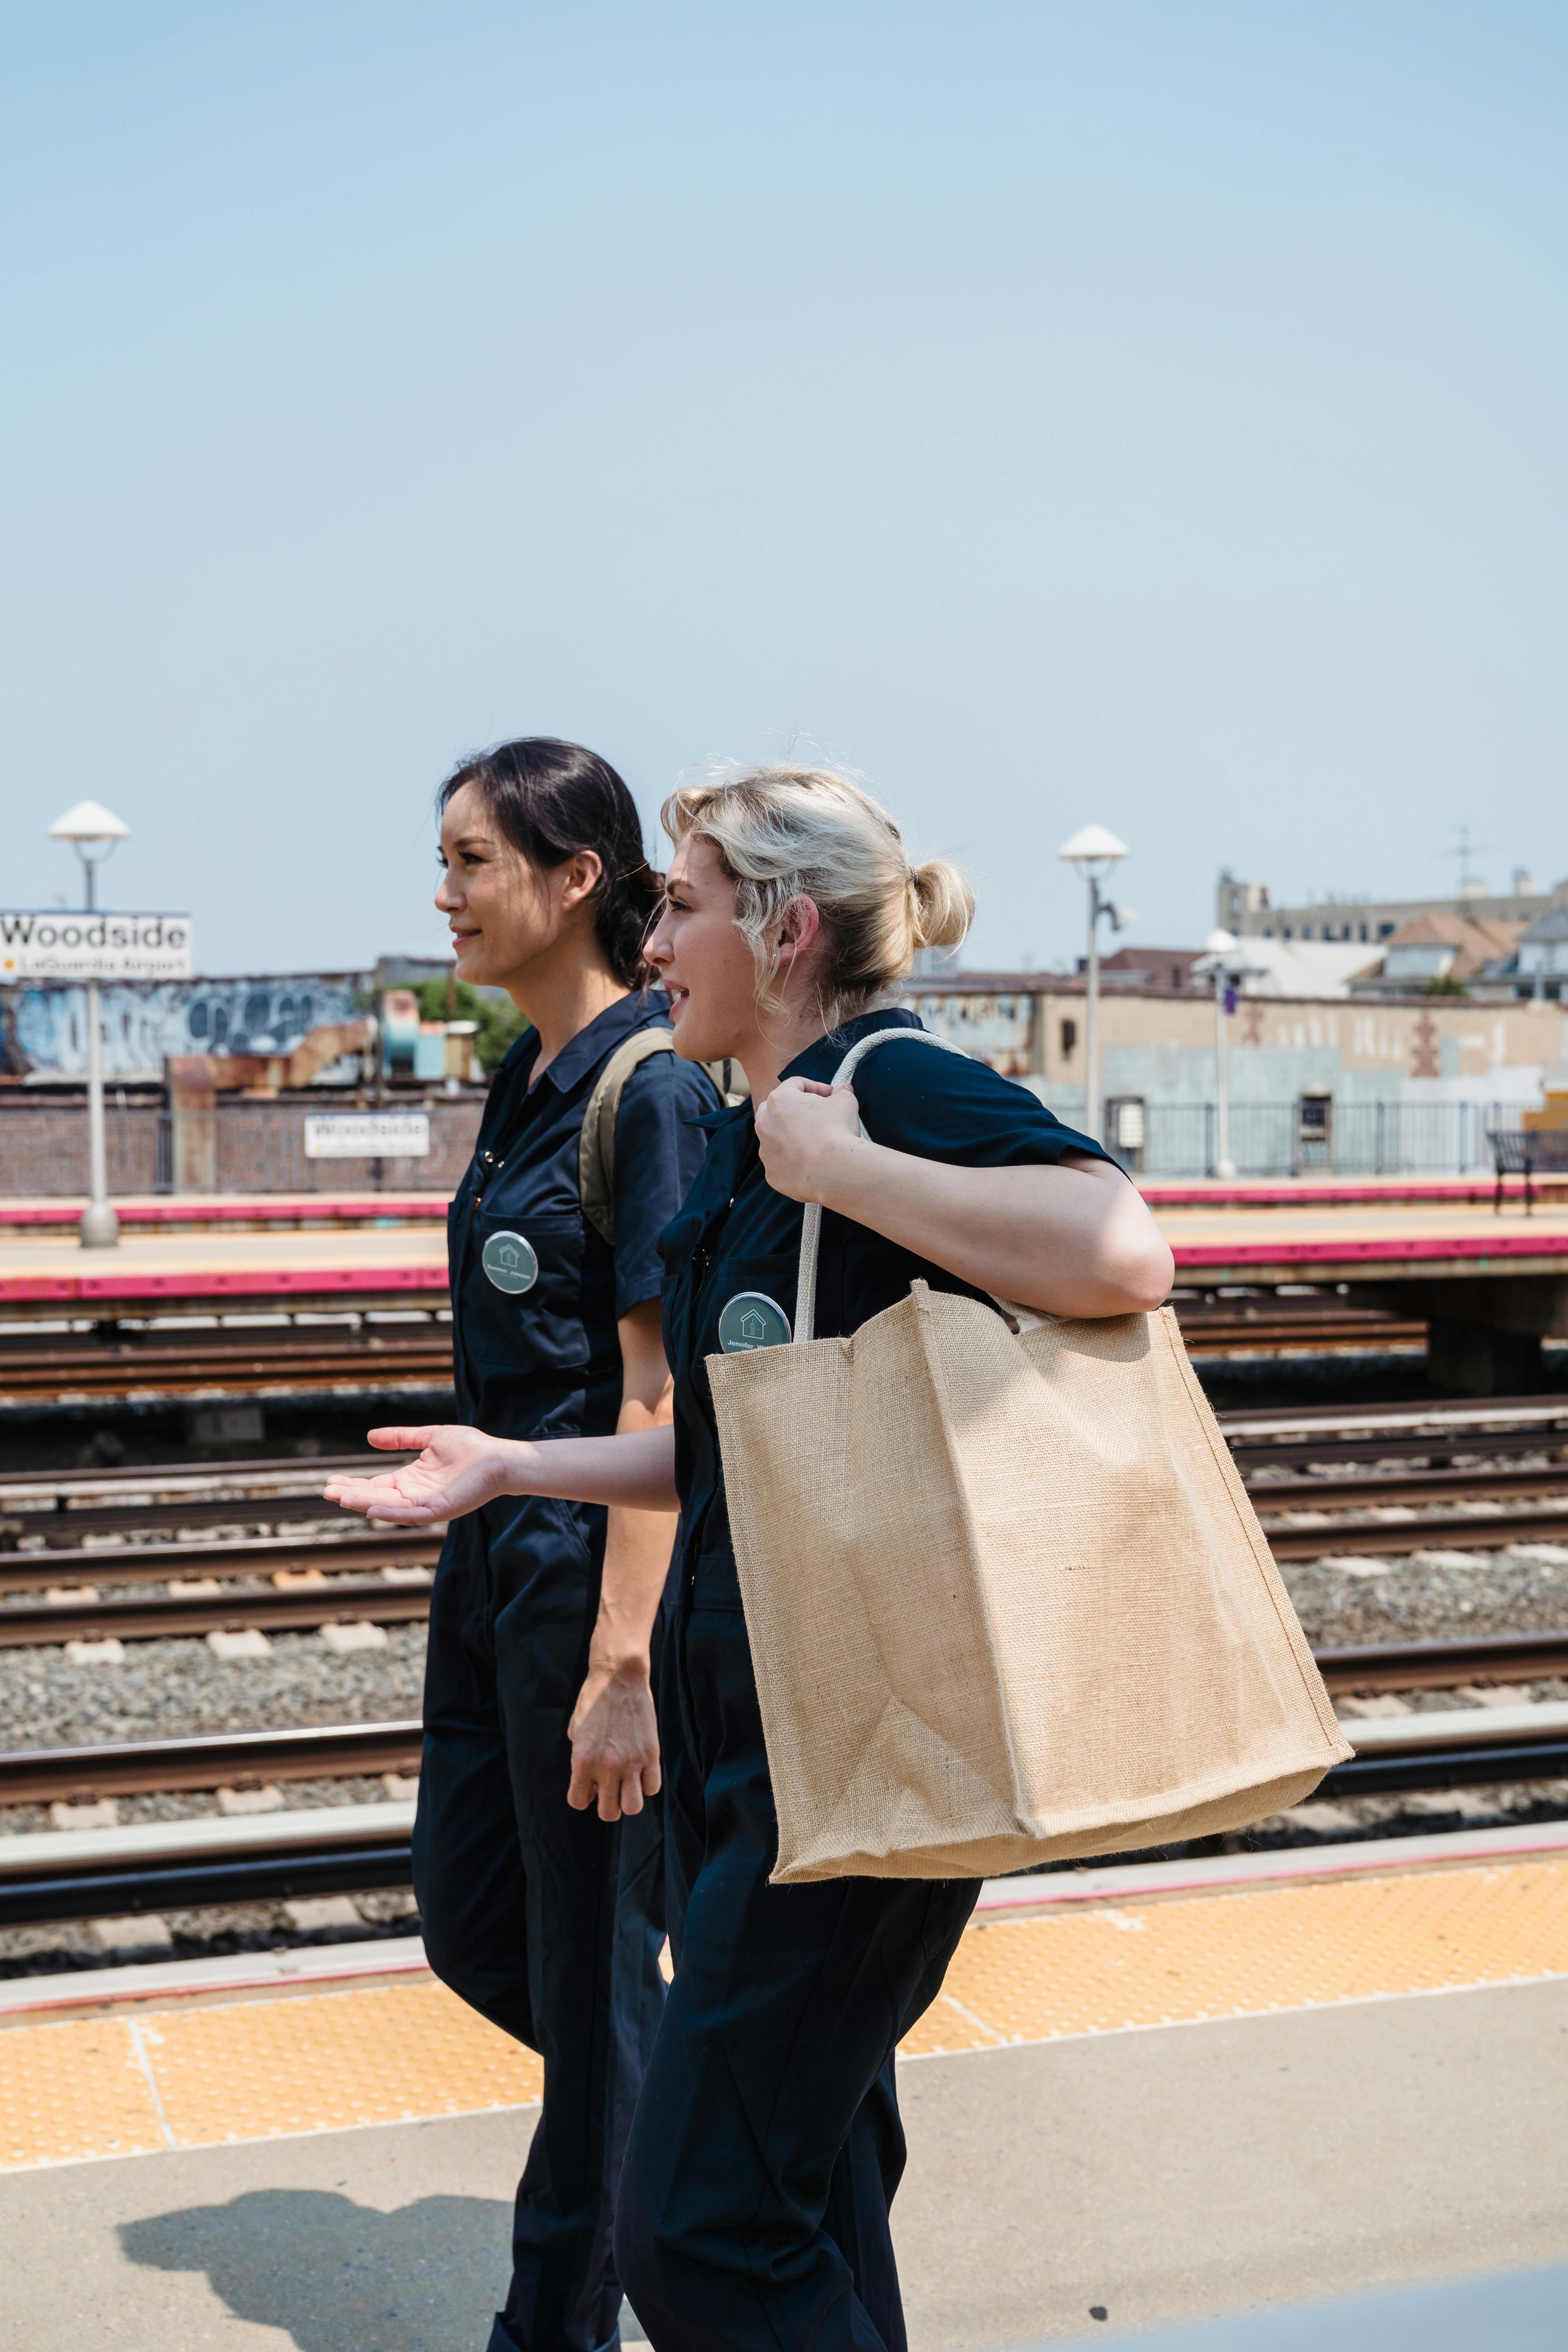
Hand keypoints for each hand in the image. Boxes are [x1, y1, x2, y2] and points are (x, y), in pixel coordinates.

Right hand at [323, 1424, 515, 1523]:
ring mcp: (427, 1504)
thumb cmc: (470, 1447)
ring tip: (341, 1498)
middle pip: (377, 1497)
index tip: (331, 1481)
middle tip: (327, 1491)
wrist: (500, 1457)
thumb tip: (370, 1437)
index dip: (354, 1484)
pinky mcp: (440, 1509)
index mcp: (412, 1479)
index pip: (376, 1484)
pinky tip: (372, 1508)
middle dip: (352, 1495)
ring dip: (364, 1503)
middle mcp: (415, 1495)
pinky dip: (391, 1512)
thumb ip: (402, 1438)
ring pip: (389, 1507)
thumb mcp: (429, 1437)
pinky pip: (411, 1514)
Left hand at [567, 1658, 661, 1820]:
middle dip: (608, 1805)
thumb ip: (580, 1764)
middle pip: (609, 1813)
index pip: (578, 1802)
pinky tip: (641, 1771)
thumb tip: (592, 1790)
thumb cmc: (593, 1703)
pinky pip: (652, 1787)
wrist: (618, 1677)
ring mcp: (632, 1762)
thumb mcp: (576, 1733)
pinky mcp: (651, 1754)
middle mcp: (606, 1766)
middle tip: (610, 1789)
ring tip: (627, 1783)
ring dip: (629, 1799)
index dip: (583, 1797)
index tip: (589, 1786)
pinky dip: (646, 1784)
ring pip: (633, 1807)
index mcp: (582, 1760)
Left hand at [753, 1077, 864, 1203]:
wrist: (834, 1170)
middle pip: (776, 1110)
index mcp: (779, 1099)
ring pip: (775, 1139)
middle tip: (815, 1116)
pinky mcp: (771, 1173)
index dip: (816, 1087)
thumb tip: (842, 1089)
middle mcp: (765, 1123)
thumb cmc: (837, 1130)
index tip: (830, 1095)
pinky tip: (810, 1164)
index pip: (795, 1084)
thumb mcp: (845, 1101)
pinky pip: (780, 1164)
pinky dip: (792, 1162)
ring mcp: (765, 1150)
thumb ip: (841, 1091)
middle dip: (794, 1110)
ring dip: (790, 1137)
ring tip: (814, 1144)